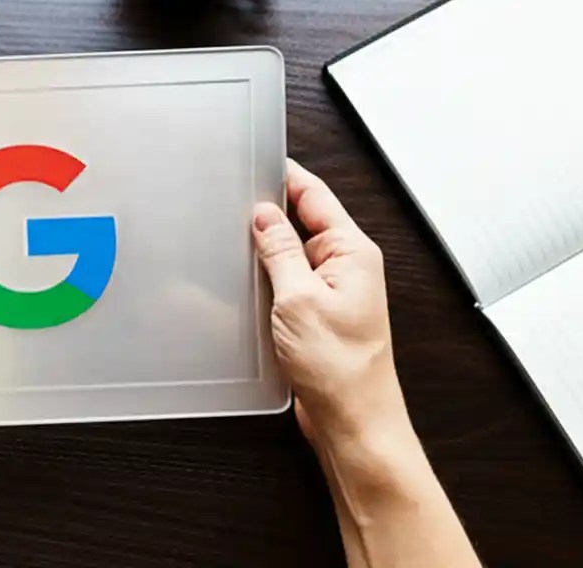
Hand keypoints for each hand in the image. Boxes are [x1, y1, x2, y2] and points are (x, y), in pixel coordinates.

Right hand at [251, 160, 407, 446]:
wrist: (353, 420)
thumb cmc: (340, 367)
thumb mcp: (299, 299)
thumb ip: (281, 251)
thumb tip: (265, 215)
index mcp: (352, 252)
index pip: (315, 196)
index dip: (285, 176)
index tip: (255, 162)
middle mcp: (347, 266)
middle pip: (303, 222)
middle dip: (268, 214)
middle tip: (229, 204)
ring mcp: (332, 291)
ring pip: (291, 254)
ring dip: (265, 251)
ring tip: (230, 244)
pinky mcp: (317, 314)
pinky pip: (288, 283)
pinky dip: (267, 279)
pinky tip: (242, 283)